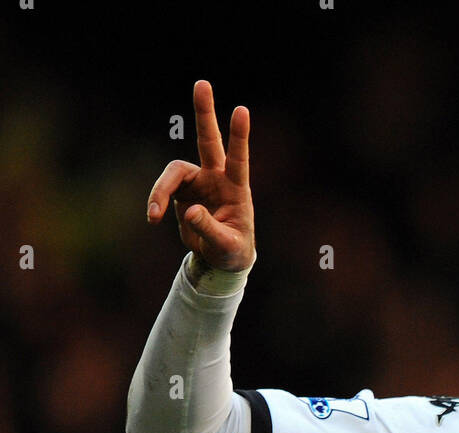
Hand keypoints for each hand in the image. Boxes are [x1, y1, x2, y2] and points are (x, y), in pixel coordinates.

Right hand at [146, 80, 254, 271]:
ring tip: (154, 215)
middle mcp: (217, 178)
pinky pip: (163, 189)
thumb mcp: (225, 246)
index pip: (238, 159)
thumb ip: (209, 229)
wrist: (221, 260)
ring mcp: (198, 182)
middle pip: (208, 140)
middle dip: (204, 113)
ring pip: (174, 170)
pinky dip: (156, 201)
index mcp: (236, 189)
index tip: (241, 110)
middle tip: (202, 83)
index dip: (239, 136)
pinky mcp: (182, 191)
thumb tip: (189, 211)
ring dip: (161, 190)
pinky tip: (153, 217)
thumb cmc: (232, 251)